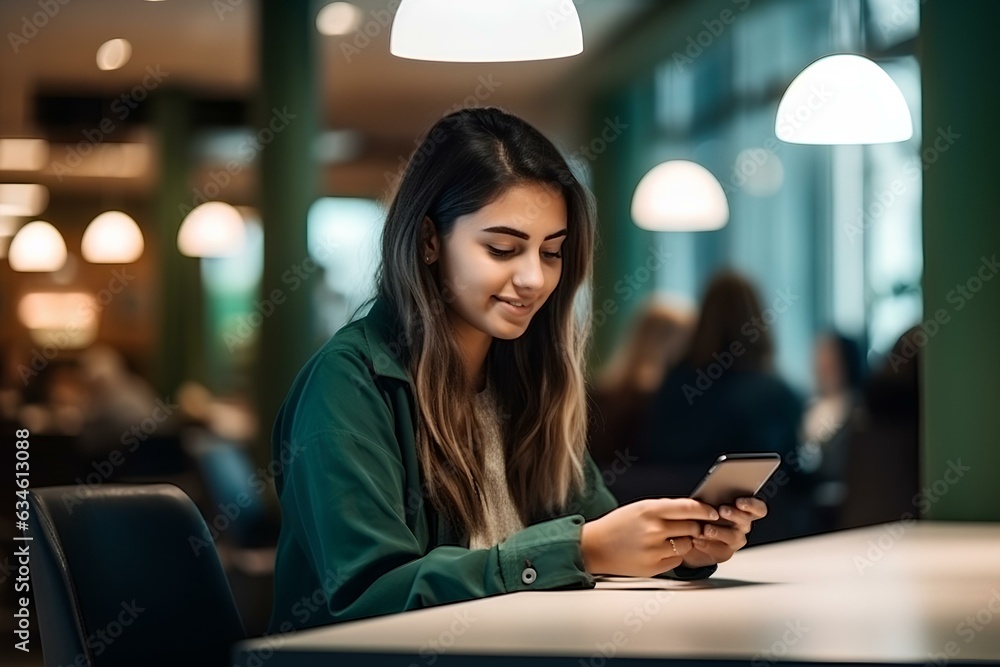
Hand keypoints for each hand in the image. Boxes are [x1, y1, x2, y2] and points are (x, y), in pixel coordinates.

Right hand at [580, 498, 718, 577]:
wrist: (594, 547)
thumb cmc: (618, 525)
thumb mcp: (639, 508)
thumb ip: (666, 508)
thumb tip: (696, 510)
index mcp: (650, 510)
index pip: (689, 508)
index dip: (706, 510)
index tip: (713, 512)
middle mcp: (654, 530)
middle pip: (693, 527)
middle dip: (696, 527)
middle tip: (692, 526)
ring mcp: (654, 550)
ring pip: (687, 545)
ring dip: (685, 542)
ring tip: (670, 539)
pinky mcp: (654, 568)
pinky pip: (677, 561)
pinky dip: (673, 556)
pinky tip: (659, 551)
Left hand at [680, 497, 767, 567]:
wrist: (689, 538)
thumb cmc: (700, 515)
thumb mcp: (705, 503)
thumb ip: (712, 497)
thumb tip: (710, 492)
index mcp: (742, 509)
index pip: (758, 508)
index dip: (752, 505)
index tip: (740, 502)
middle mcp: (742, 525)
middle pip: (746, 520)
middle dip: (735, 514)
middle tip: (722, 510)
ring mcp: (735, 540)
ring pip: (734, 536)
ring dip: (719, 531)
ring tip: (706, 529)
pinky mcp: (725, 553)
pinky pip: (720, 550)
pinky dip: (707, 545)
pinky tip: (696, 540)